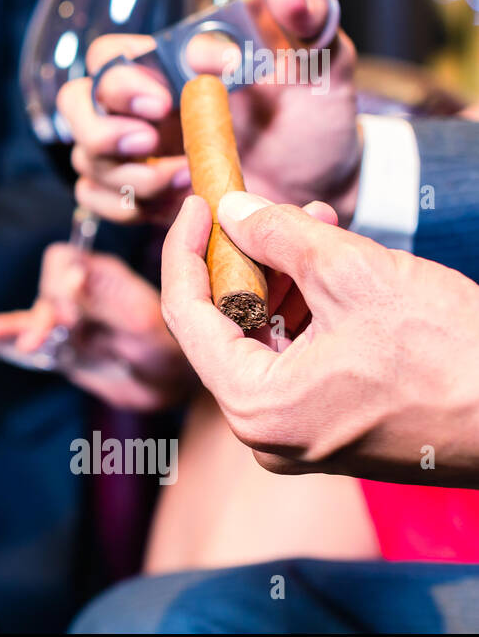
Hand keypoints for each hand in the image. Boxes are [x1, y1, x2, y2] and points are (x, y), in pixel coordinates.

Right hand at [0, 243, 194, 410]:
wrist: (169, 386)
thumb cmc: (168, 348)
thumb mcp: (141, 322)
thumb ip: (104, 299)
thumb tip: (70, 274)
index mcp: (102, 275)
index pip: (63, 260)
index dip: (60, 281)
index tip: (72, 312)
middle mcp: (79, 293)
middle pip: (44, 288)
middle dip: (47, 310)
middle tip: (63, 331)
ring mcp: (66, 321)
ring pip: (30, 314)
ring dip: (15, 325)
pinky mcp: (57, 347)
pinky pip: (24, 339)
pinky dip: (5, 336)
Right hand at [57, 0, 360, 224]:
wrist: (325, 184)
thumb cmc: (316, 116)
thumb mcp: (322, 63)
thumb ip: (308, 19)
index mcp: (169, 65)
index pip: (109, 56)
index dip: (122, 79)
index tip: (164, 101)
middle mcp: (142, 107)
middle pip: (76, 106)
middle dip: (101, 129)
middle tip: (149, 142)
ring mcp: (137, 153)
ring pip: (86, 159)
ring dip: (127, 175)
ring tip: (186, 180)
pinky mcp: (141, 195)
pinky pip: (95, 199)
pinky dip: (122, 206)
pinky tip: (170, 203)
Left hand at [160, 191, 478, 485]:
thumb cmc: (451, 354)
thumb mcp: (354, 274)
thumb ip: (278, 236)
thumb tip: (231, 209)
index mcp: (256, 406)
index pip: (187, 314)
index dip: (185, 248)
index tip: (199, 201)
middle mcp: (265, 433)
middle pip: (222, 326)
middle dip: (243, 257)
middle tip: (261, 205)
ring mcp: (298, 435)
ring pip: (262, 337)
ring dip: (279, 276)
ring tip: (313, 222)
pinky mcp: (330, 427)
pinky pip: (296, 358)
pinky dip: (305, 309)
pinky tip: (332, 262)